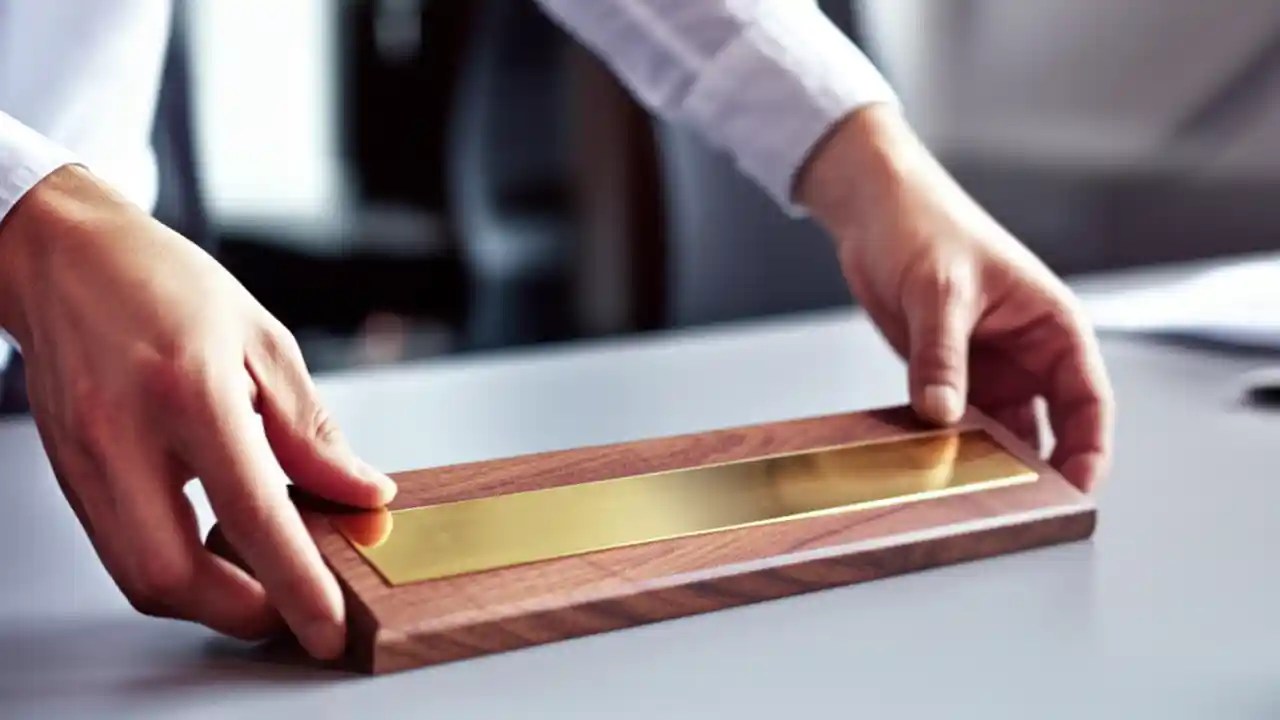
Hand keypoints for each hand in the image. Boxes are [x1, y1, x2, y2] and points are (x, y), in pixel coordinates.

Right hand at [0, 166, 395, 657]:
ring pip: (140, 577)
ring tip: (266, 577)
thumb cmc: (165, 285)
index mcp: (188, 391)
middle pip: (171, 575)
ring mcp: (85, 463)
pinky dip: (177, 570)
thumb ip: (312, 432)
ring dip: (209, 599)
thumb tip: (361, 493)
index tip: (330, 626)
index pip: (250, 513)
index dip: (296, 582)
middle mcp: (123, 435)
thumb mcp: (263, 343)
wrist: (67, 259)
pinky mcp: (70, 478)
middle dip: (243, 613)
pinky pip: (122, 551)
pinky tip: (220, 545)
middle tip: (297, 608)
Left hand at [798, 105, 1113, 490]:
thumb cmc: (922, 225)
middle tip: (1018, 512)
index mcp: (1052, 325)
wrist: (872, 208)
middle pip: (1047, 427)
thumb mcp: (938, 290)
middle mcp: (1026, 353)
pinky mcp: (945, 376)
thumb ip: (942, 356)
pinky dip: (946, 447)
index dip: (1089, 448)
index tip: (1076, 490)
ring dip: (986, 463)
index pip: (1088, 399)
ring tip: (968, 499)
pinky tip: (930, 471)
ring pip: (998, 432)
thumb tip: (944, 415)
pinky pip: (954, 423)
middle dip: (1036, 470)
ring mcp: (986, 368)